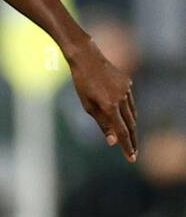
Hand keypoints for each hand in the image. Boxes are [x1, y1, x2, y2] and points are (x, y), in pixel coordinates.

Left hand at [68, 37, 137, 161]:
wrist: (87, 58)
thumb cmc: (82, 83)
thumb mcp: (88, 106)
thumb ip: (102, 124)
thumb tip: (113, 142)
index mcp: (109, 106)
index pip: (122, 132)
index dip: (127, 147)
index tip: (131, 158)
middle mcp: (121, 98)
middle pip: (131, 125)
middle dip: (132, 141)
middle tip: (134, 154)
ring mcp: (126, 90)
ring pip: (132, 113)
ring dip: (131, 126)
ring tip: (129, 138)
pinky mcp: (128, 82)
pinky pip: (130, 101)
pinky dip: (127, 110)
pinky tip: (124, 115)